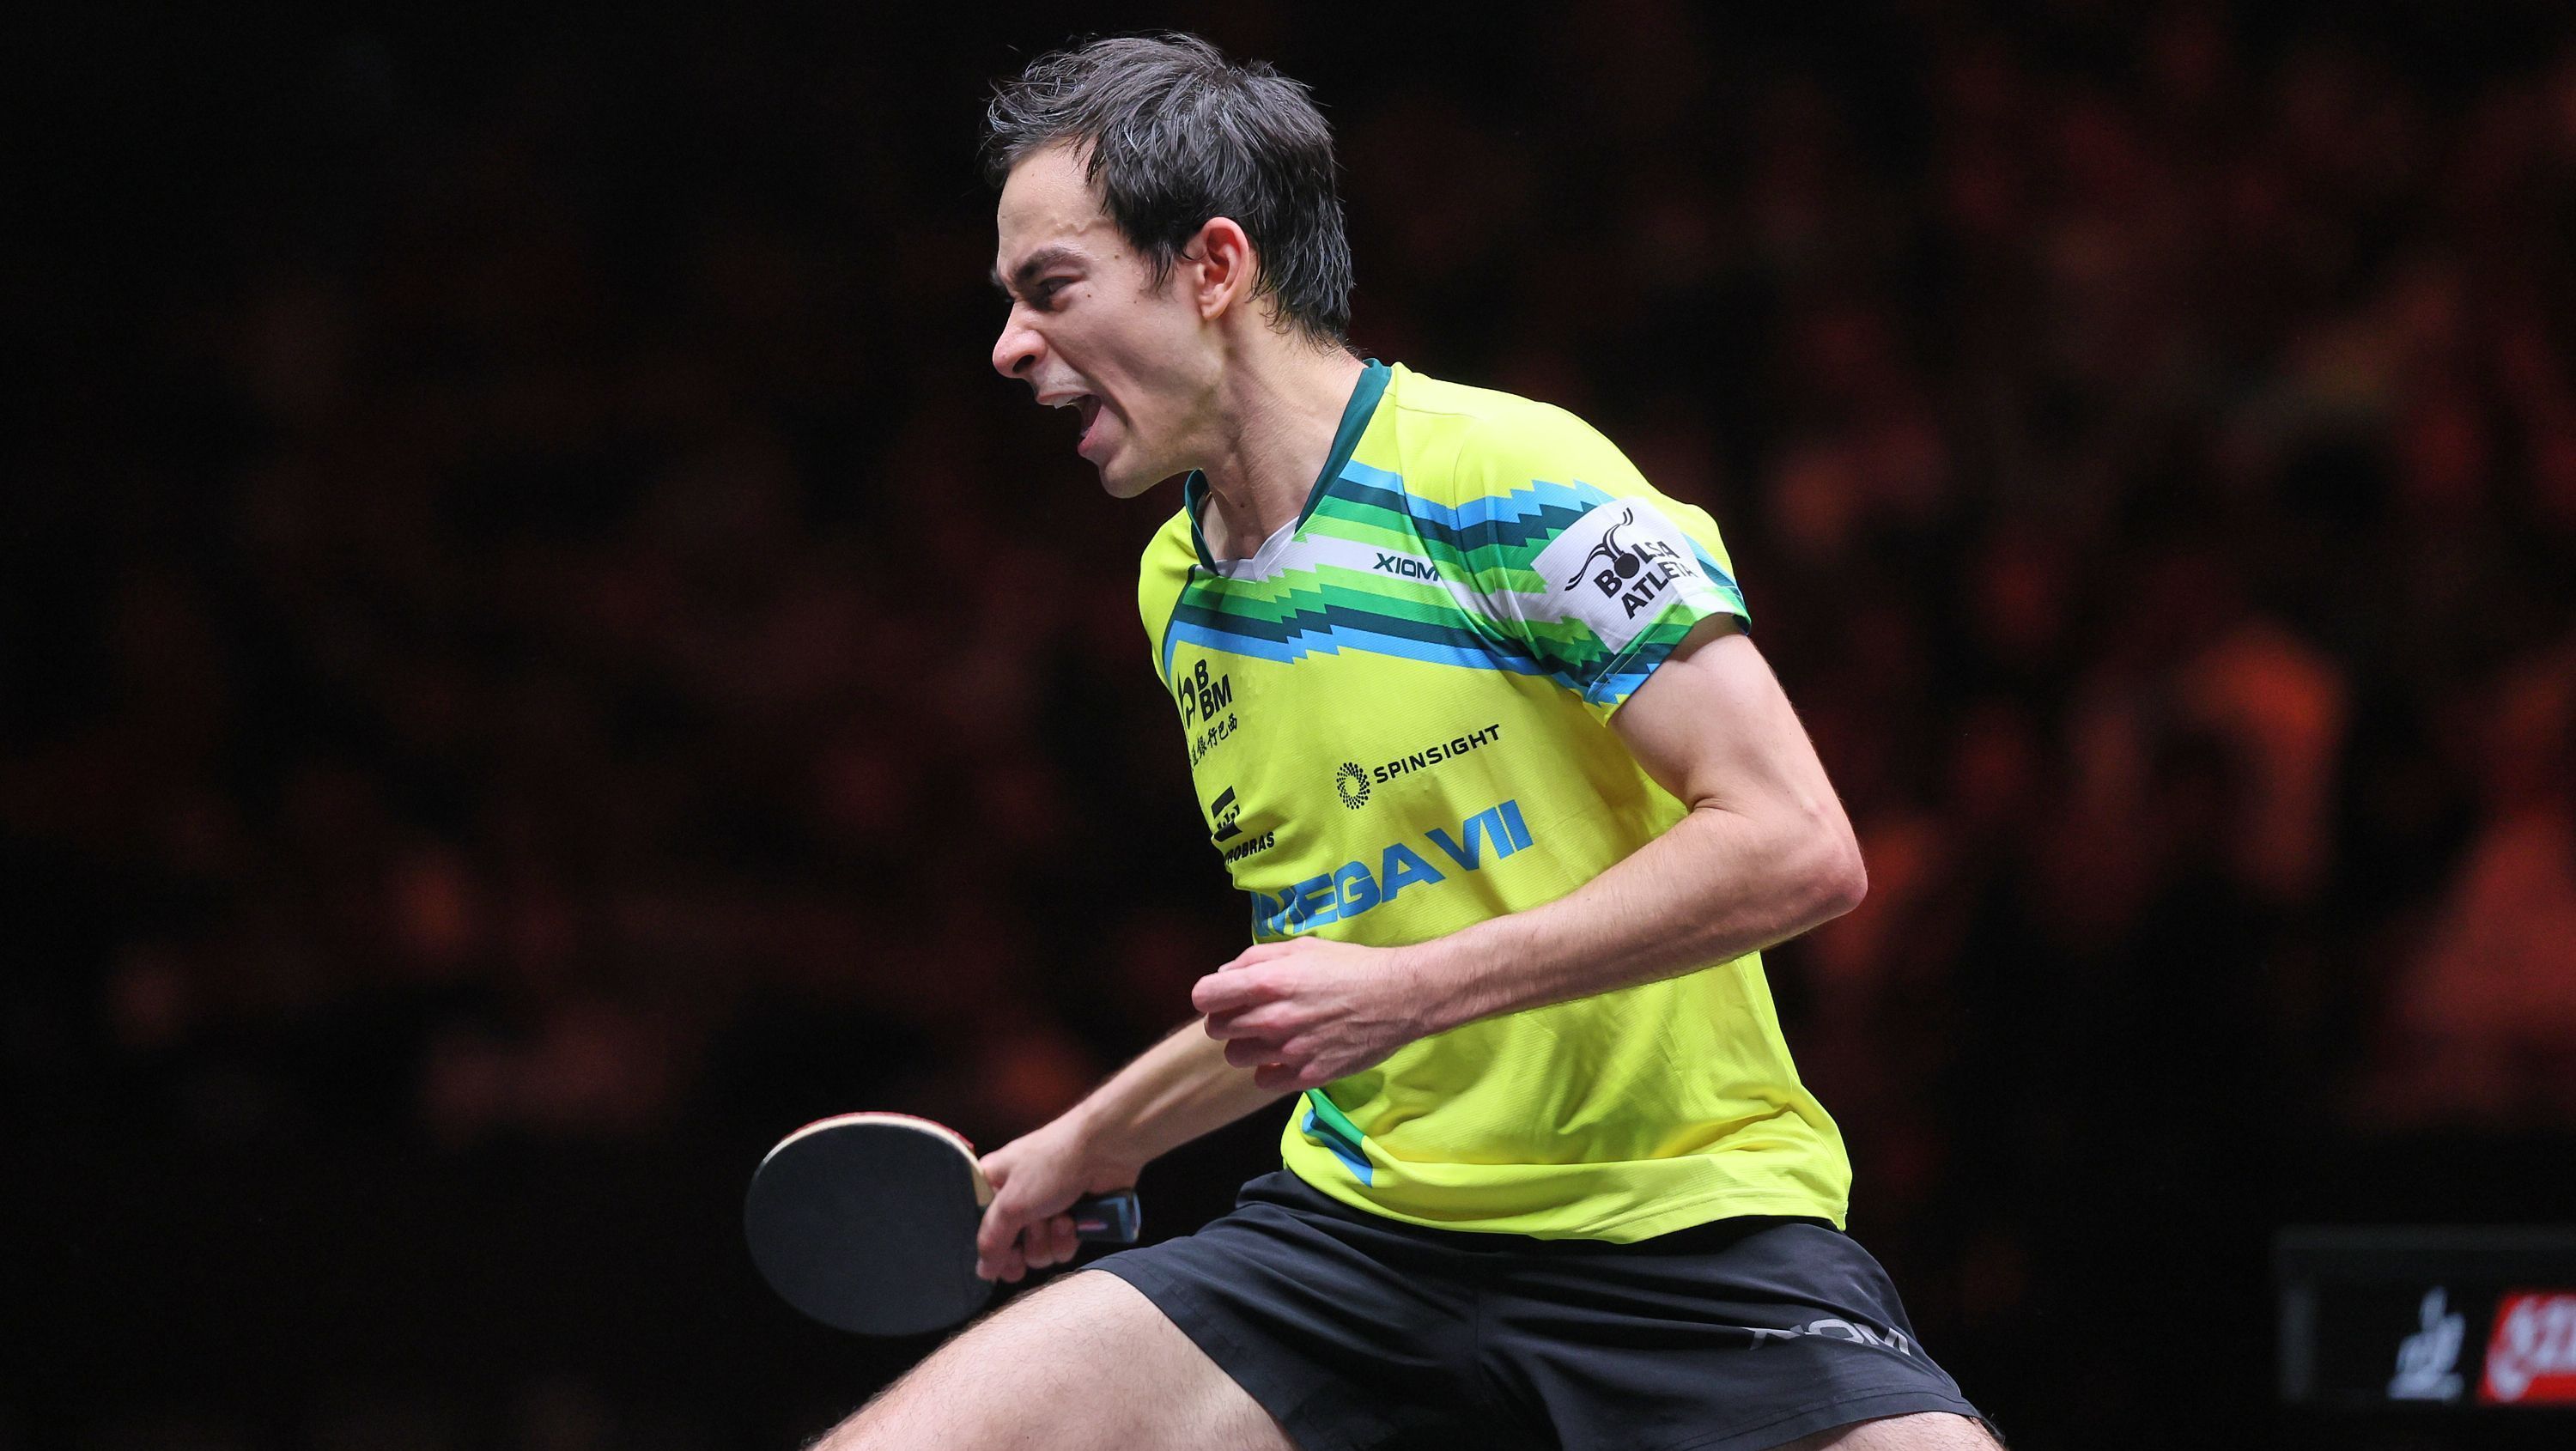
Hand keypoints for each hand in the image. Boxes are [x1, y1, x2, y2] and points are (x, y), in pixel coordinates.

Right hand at [973, 1116, 1135, 1283]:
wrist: (1105, 1148)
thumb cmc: (1052, 1164)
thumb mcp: (1012, 1203)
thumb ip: (992, 1239)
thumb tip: (982, 1271)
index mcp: (993, 1184)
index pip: (982, 1230)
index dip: (992, 1251)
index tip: (1002, 1264)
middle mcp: (1017, 1198)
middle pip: (1013, 1247)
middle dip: (1030, 1244)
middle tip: (1038, 1227)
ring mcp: (1046, 1208)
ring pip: (1041, 1251)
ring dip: (1051, 1240)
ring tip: (1062, 1218)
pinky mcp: (1073, 1217)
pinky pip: (1063, 1246)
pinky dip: (1069, 1237)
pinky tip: (1075, 1219)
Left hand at [1191, 937, 1432, 1092]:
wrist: (1400, 997)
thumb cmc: (1352, 966)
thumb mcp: (1302, 947)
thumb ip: (1257, 958)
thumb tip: (1226, 975)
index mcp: (1268, 982)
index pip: (1204, 996)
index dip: (1211, 995)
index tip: (1223, 995)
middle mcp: (1273, 1018)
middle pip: (1216, 1029)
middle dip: (1226, 1019)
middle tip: (1249, 1014)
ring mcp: (1289, 1050)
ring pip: (1236, 1057)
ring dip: (1246, 1045)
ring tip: (1268, 1035)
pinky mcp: (1308, 1075)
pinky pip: (1264, 1081)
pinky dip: (1269, 1070)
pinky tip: (1286, 1056)